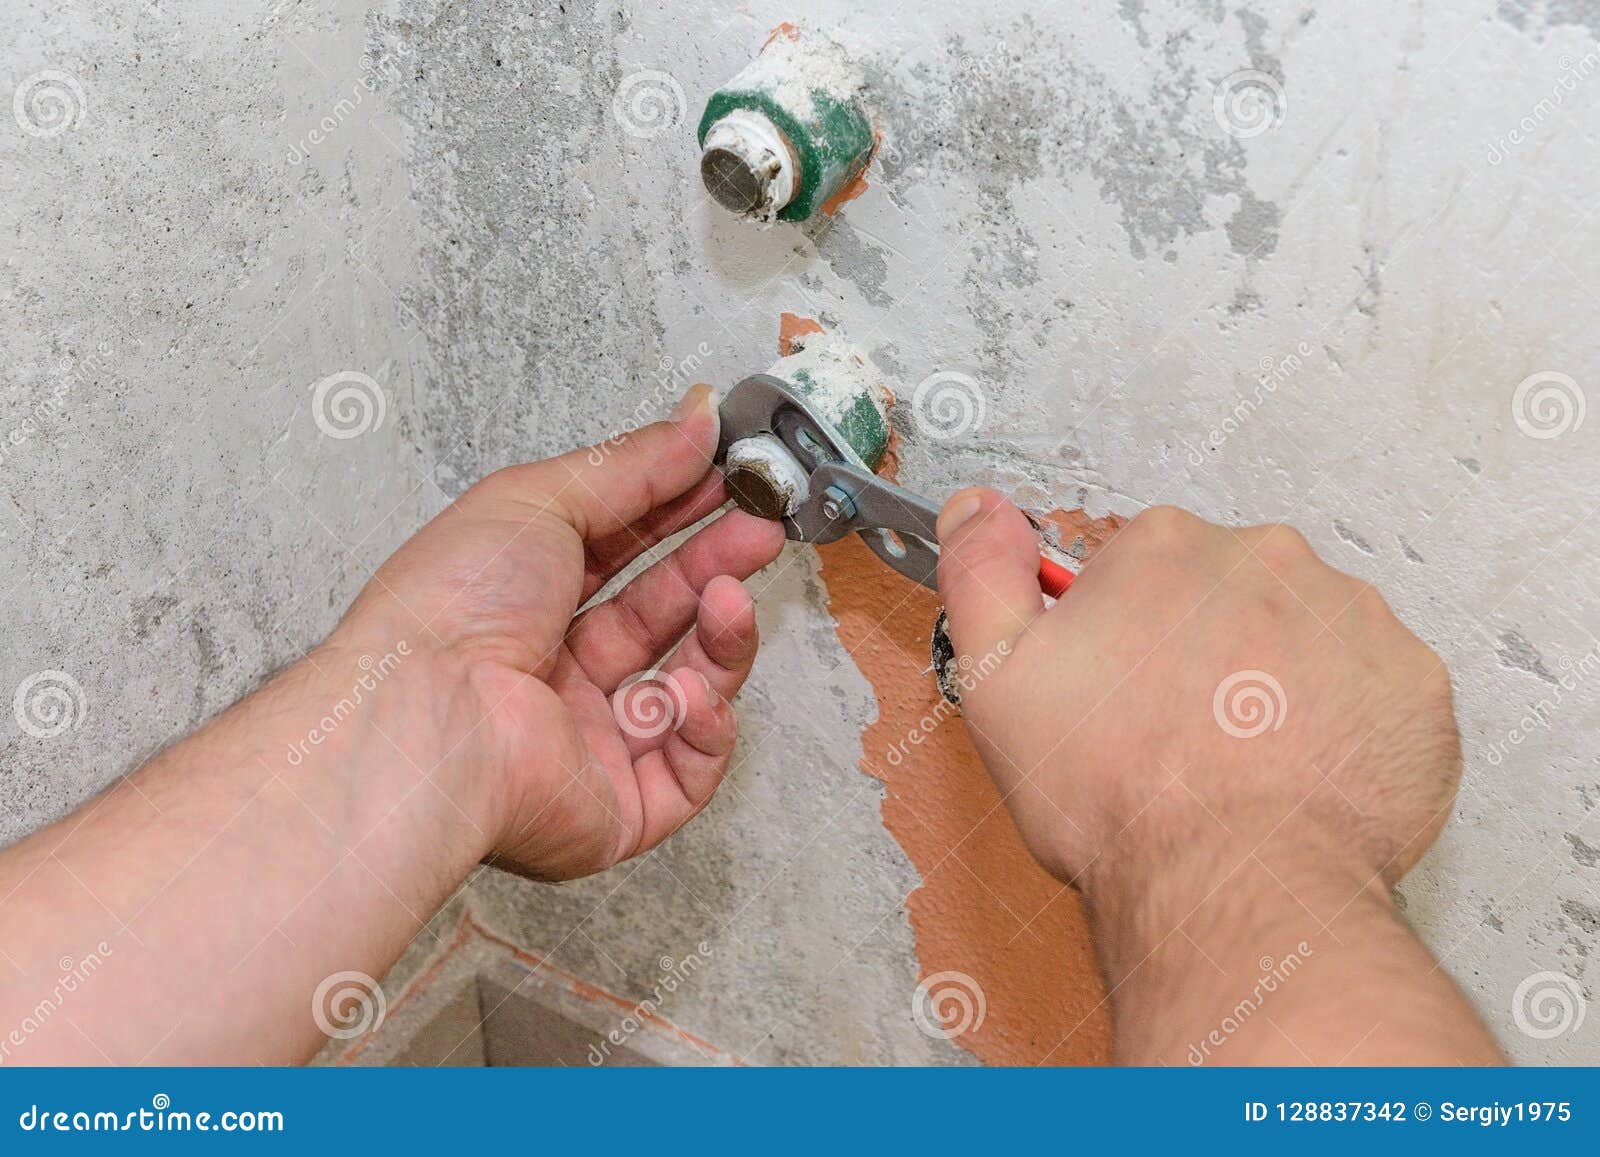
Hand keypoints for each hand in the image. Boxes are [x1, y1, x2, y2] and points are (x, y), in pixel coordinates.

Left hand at [334, 384, 784, 879]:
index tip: (731, 481)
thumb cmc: (452, 609)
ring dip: (720, 640)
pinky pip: (688, 770)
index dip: (678, 515)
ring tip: (730, 600)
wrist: (428, 717)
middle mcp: (552, 676)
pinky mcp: (617, 811)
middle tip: (764, 528)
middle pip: (660, 618)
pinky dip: (704, 727)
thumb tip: (697, 419)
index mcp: (521, 604)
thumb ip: (630, 464)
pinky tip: (689, 691)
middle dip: (716, 568)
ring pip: (687, 690)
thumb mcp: (541, 500)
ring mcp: (586, 743)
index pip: (620, 554)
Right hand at [934, 494, 1458, 899]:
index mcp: (1165, 548)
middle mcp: (1265, 560)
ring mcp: (1350, 617)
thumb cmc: (1121, 798)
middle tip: (1176, 730)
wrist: (1231, 887)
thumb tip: (977, 509)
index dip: (1124, 628)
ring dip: (1277, 679)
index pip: (1143, 563)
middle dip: (1205, 645)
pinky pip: (1374, 686)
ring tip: (1241, 759)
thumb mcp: (997, 679)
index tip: (1121, 683)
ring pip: (1305, 632)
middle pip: (1228, 589)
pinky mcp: (1412, 682)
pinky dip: (1343, 722)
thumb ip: (981, 573)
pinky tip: (1299, 770)